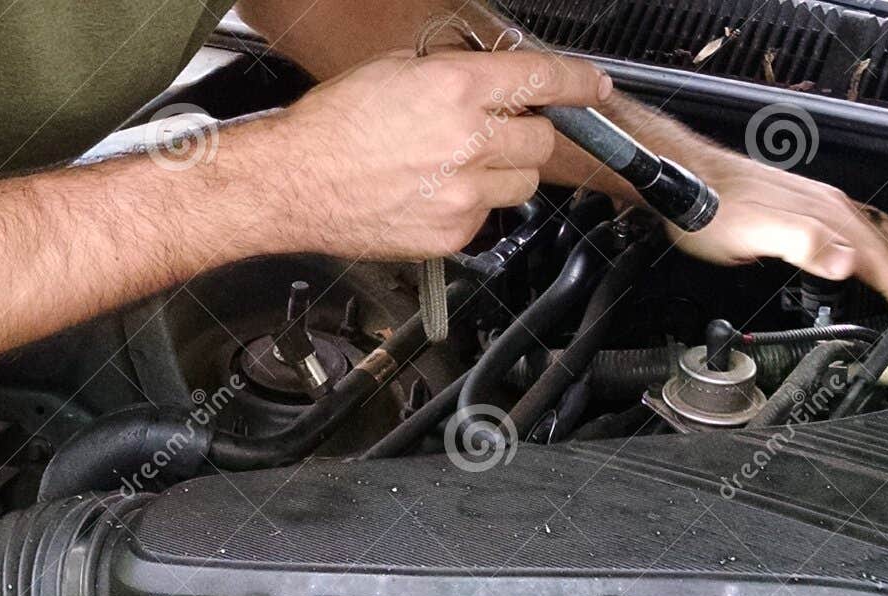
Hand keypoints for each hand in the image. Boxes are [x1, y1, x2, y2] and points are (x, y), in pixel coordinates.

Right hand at [258, 49, 610, 259]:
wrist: (294, 184)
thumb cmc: (332, 127)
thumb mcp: (394, 71)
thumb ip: (453, 73)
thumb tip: (489, 80)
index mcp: (457, 88)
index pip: (543, 78)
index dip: (577, 82)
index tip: (593, 87)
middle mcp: (468, 140)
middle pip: (542, 140)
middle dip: (527, 133)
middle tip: (496, 133)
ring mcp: (464, 194)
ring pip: (523, 184)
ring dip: (505, 173)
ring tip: (459, 167)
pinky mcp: (452, 233)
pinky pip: (488, 218)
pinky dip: (473, 207)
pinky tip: (434, 195)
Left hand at [670, 153, 887, 346]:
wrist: (686, 179)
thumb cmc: (712, 206)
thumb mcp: (753, 233)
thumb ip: (801, 243)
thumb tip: (847, 261)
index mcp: (829, 218)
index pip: (885, 264)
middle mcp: (833, 209)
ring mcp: (823, 209)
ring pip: (886, 238)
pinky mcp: (809, 213)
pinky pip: (865, 234)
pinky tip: (883, 259)